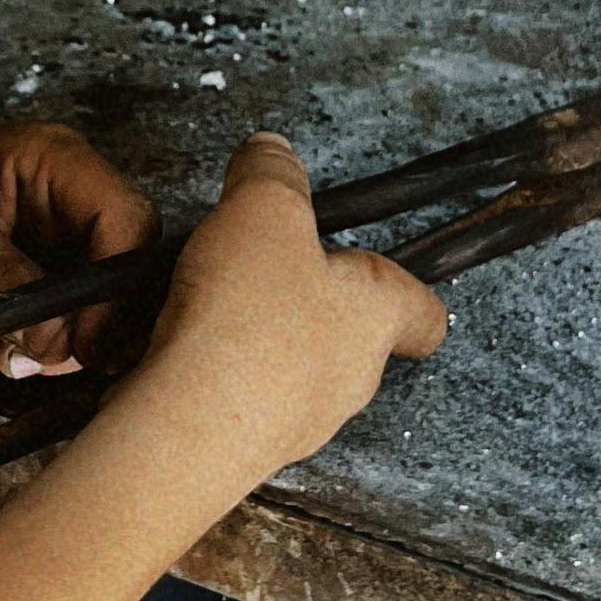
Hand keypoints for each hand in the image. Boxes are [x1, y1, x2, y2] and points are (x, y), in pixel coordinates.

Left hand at [0, 119, 159, 375]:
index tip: (88, 344)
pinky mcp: (42, 264)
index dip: (116, 287)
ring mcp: (58, 229)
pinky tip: (9, 352)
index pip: (124, 219)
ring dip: (65, 339)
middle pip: (122, 262)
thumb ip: (0, 281)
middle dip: (92, 321)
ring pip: (98, 294)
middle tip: (52, 362)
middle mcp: (68, 192)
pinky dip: (44, 339)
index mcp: (53, 159)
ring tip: (16, 359)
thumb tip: (55, 340)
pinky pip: (67, 308)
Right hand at [135, 133, 445, 487]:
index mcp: (376, 316)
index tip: (389, 277)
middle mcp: (349, 377)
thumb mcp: (263, 210)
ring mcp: (299, 422)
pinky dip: (216, 377)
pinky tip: (176, 351)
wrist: (189, 424)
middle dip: (310, 302)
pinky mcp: (245, 448)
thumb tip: (272, 152)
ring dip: (260, 340)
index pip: (425, 313)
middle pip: (349, 336)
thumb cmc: (247, 321)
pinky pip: (242, 404)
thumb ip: (272, 173)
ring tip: (208, 307)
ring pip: (293, 372)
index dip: (410, 291)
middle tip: (267, 270)